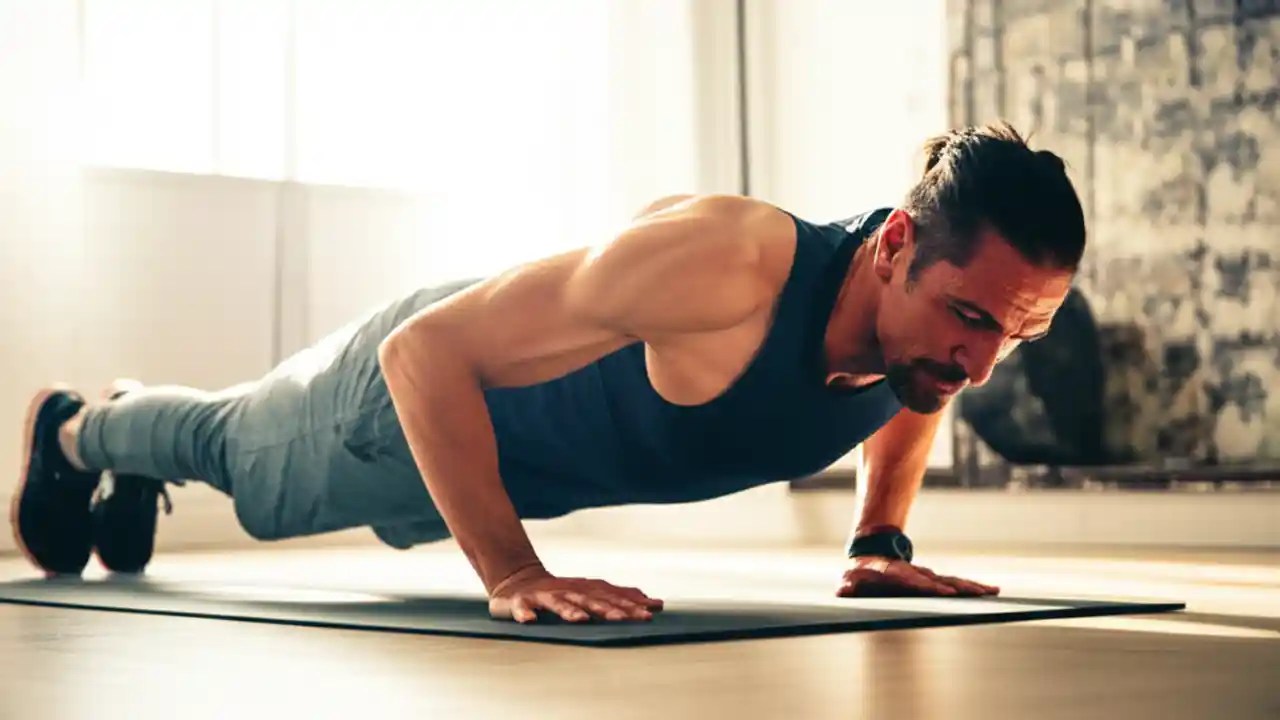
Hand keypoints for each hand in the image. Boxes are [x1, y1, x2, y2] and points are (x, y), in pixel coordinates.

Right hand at [488, 566, 664, 622]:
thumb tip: (656, 603)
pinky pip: (522, 608)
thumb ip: (621, 598)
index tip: (651, 612)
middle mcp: (568, 591)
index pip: (612, 596)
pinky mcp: (521, 602)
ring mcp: (544, 595)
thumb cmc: (561, 591)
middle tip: (625, 618)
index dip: (631, 604)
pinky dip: (525, 613)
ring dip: (568, 610)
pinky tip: (529, 620)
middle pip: (590, 599)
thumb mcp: (592, 592)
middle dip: (608, 608)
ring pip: (558, 603)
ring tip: (580, 619)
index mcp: (586, 590)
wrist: (518, 580)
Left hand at [836, 556, 999, 597]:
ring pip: (953, 580)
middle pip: (940, 580)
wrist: (872, 553)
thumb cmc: (861, 573)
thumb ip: (847, 586)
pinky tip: (990, 590)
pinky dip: (973, 587)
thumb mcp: (850, 579)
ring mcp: (927, 575)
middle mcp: (916, 573)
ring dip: (972, 587)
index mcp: (898, 574)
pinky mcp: (934, 580)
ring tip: (992, 591)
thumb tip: (841, 591)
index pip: (914, 580)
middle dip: (959, 587)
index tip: (945, 591)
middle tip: (979, 593)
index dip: (928, 585)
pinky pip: (956, 583)